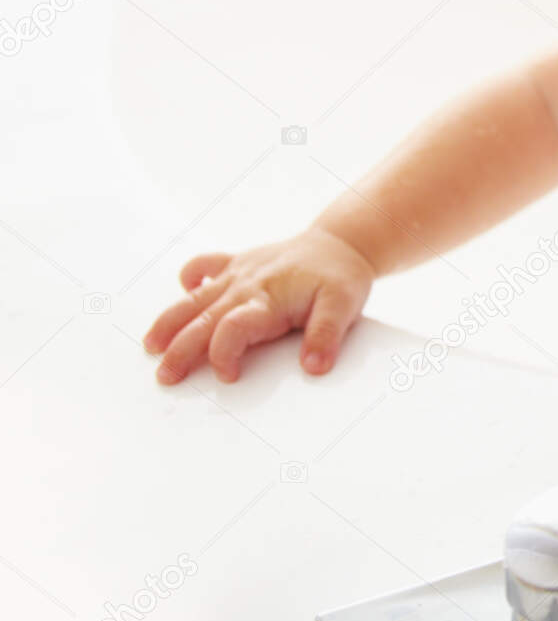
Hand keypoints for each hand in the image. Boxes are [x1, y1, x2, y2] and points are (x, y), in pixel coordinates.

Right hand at [142, 226, 376, 382]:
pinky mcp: (237, 262)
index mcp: (268, 298)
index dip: (224, 354)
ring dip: (170, 322)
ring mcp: (238, 272)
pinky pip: (204, 265)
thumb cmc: (340, 276)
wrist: (341, 243)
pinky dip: (189, 278)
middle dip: (180, 349)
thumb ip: (326, 335)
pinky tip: (184, 293)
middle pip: (203, 320)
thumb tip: (313, 367)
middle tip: (165, 376)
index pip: (233, 328)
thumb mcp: (342, 305)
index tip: (228, 377)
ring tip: (151, 346)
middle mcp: (246, 285)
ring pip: (193, 299)